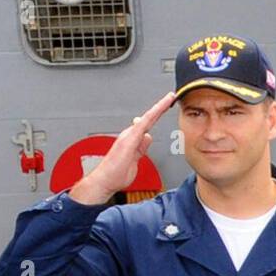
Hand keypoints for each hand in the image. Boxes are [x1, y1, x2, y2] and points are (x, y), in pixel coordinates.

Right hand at [70, 91, 175, 205]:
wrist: (104, 180)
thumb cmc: (115, 174)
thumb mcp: (134, 160)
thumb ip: (141, 149)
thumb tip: (148, 138)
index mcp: (131, 139)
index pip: (147, 125)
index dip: (156, 116)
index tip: (165, 107)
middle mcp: (130, 134)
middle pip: (148, 118)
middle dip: (160, 107)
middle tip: (170, 96)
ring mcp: (130, 135)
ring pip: (148, 117)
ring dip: (159, 107)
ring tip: (169, 97)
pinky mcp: (130, 137)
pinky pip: (145, 121)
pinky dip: (154, 112)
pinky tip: (161, 106)